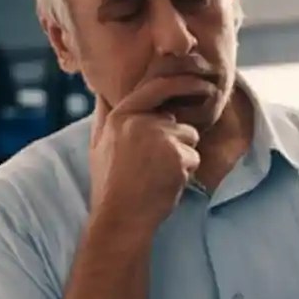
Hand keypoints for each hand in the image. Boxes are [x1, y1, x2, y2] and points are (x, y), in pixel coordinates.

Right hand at [89, 80, 203, 233]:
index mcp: (121, 115)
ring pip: (189, 137)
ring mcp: (160, 137)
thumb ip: (104, 114)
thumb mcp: (98, 143)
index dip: (180, 81)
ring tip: (158, 174)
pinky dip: (186, 172)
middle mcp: (140, 121)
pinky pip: (194, 157)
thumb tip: (102, 89)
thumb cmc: (111, 183)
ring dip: (181, 156)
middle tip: (157, 164)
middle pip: (176, 120)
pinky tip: (166, 183)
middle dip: (174, 141)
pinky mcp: (177, 156)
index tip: (200, 81)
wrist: (120, 218)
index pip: (155, 86)